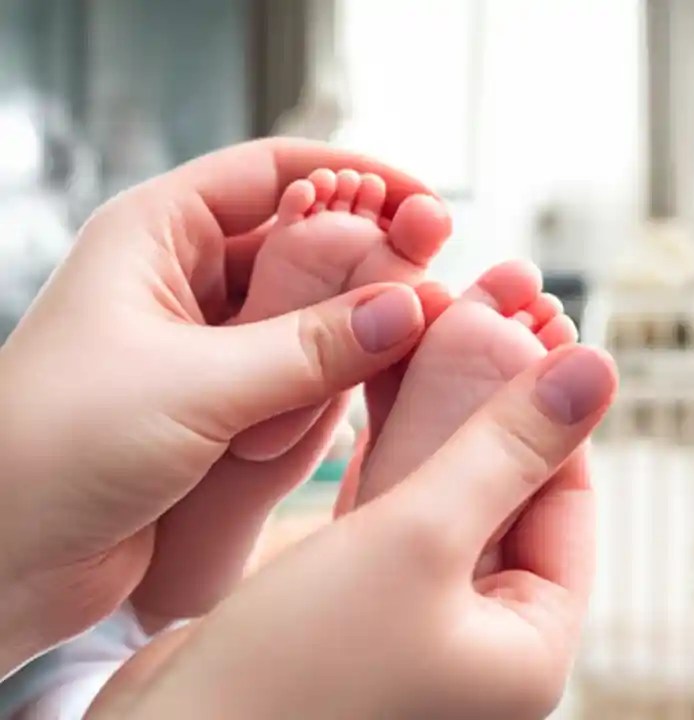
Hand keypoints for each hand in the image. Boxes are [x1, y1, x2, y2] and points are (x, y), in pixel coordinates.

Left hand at [0, 138, 444, 674]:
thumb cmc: (56, 448)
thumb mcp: (195, 386)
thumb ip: (312, 348)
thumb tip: (411, 307)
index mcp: (154, 235)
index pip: (272, 171)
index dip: (354, 173)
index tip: (425, 199)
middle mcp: (181, 280)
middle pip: (298, 238)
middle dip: (369, 250)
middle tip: (436, 271)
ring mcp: (201, 344)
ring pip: (305, 309)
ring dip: (357, 318)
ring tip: (420, 329)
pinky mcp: (217, 404)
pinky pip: (296, 371)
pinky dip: (336, 375)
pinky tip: (377, 381)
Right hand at [87, 345, 617, 719]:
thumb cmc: (293, 670)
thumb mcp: (421, 539)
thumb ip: (506, 448)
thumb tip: (598, 370)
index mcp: (530, 647)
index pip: (570, 503)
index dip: (549, 412)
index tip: (530, 333)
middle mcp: (481, 642)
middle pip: (507, 497)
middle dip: (487, 408)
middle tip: (474, 322)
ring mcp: (416, 626)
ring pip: (445, 500)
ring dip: (436, 421)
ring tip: (430, 335)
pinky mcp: (355, 609)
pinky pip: (392, 518)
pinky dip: (388, 458)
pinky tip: (382, 392)